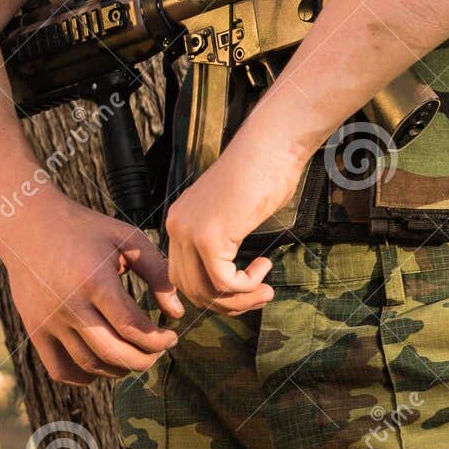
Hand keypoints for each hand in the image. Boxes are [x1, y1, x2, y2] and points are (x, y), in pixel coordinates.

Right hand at [0, 191, 182, 385]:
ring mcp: (49, 321)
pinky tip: (102, 364)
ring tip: (134, 356)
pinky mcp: (34, 330)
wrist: (30, 224)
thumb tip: (177, 313)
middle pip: (112, 353)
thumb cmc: (85, 229)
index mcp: (95, 280)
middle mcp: (70, 305)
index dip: (158, 340)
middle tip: (157, 353)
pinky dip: (85, 376)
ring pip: (90, 365)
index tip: (171, 337)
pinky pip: (61, 370)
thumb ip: (157, 272)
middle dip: (144, 361)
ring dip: (119, 369)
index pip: (132, 327)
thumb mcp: (126, 238)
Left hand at [164, 129, 307, 312]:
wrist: (271, 145)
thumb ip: (223, 242)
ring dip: (240, 299)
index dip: (213, 292)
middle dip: (227, 302)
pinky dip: (246, 286)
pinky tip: (263, 269)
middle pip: (191, 289)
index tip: (243, 290)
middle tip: (259, 294)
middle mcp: (177, 226)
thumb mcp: (232, 213)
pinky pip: (224, 282)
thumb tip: (229, 281)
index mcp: (180, 220)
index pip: (183, 275)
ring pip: (206, 292)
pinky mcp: (209, 236)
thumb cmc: (262, 173)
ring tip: (265, 288)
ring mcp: (190, 231)